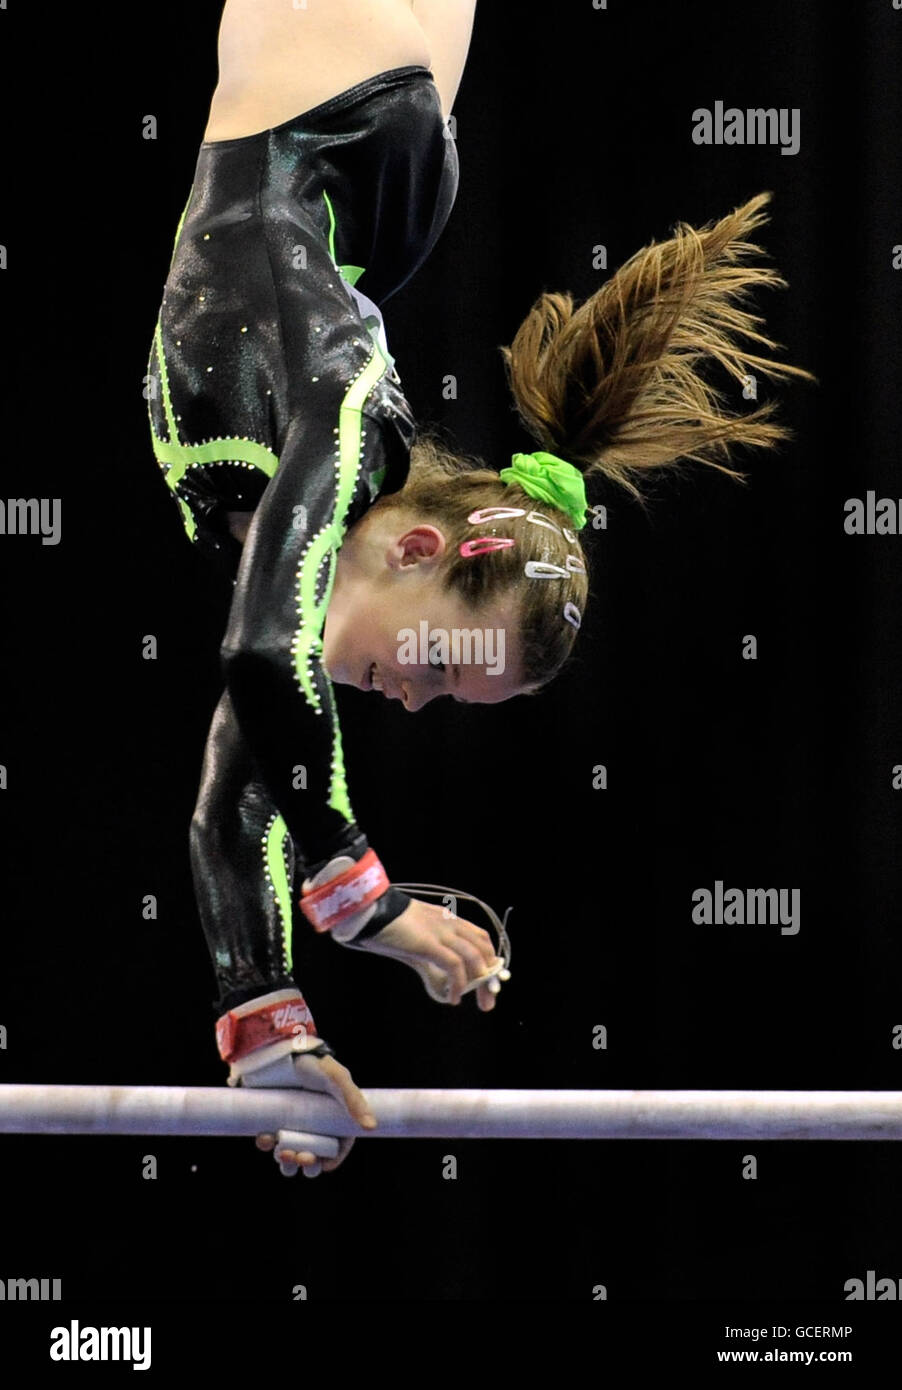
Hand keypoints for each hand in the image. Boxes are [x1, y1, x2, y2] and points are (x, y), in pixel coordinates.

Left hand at [255, 1050, 376, 1177]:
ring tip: (283, 1152)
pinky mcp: (271, 1120)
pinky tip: (265, 1137)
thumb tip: (371, 1127)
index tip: (325, 1164)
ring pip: (290, 1155)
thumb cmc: (315, 1064)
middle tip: (301, 1157)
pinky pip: (268, 1141)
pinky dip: (266, 1143)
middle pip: (312, 1156)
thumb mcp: (337, 1080)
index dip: (333, 1159)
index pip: (337, 1147)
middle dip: (307, 1163)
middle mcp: (312, 1125)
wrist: (281, 1050)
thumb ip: (354, 1101)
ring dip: (287, 1161)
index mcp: (333, 1118)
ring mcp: (290, 1124)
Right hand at [357, 896, 504, 1009]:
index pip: (481, 939)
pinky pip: (453, 965)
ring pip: (474, 957)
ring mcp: (440, 932)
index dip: (490, 961)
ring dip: (480, 984)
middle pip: (483, 950)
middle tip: (488, 1000)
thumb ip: (431, 959)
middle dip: (490, 977)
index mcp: (448, 920)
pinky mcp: (429, 943)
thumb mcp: (416, 941)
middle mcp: (450, 924)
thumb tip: (442, 984)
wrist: (370, 911)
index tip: (489, 983)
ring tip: (480, 1003)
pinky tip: (454, 998)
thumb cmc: (388, 926)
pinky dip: (458, 984)